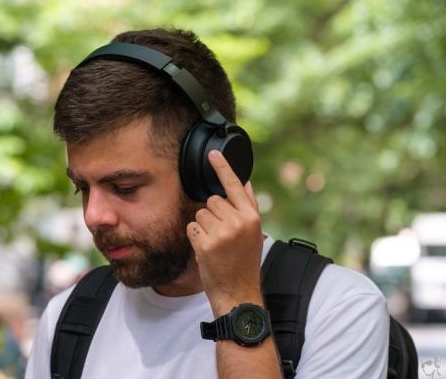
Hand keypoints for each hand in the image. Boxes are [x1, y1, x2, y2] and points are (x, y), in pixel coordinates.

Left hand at [187, 150, 263, 315]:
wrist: (238, 292)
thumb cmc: (245, 262)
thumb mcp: (254, 233)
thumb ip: (249, 207)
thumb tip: (246, 182)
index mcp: (251, 217)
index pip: (234, 185)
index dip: (222, 167)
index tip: (212, 153)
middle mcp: (238, 222)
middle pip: (212, 201)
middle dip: (212, 215)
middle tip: (222, 235)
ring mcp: (221, 233)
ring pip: (199, 214)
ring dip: (203, 227)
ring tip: (215, 244)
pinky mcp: (205, 244)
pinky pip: (191, 227)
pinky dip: (195, 237)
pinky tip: (206, 250)